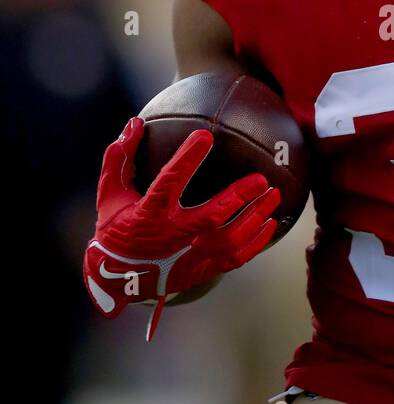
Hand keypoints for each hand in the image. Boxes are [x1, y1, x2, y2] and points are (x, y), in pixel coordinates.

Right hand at [83, 117, 279, 339]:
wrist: (118, 279)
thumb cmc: (116, 230)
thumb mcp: (110, 195)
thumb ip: (119, 158)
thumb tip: (134, 124)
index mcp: (149, 214)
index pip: (169, 182)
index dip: (187, 159)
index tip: (205, 137)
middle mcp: (172, 237)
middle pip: (212, 215)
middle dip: (240, 196)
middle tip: (261, 178)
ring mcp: (189, 257)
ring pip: (231, 239)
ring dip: (255, 216)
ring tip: (273, 195)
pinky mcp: (201, 271)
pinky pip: (236, 259)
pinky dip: (256, 242)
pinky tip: (270, 224)